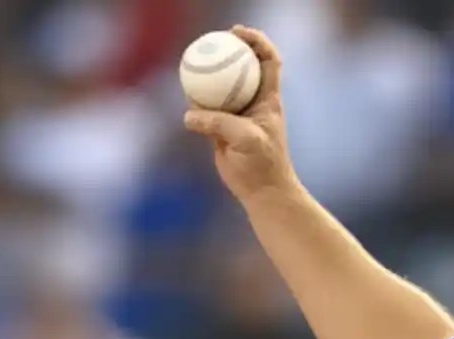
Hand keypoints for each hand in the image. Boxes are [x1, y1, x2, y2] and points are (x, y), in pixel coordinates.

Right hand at [183, 26, 296, 201]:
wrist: (262, 191)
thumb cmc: (262, 164)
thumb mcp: (246, 140)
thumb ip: (219, 124)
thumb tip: (189, 115)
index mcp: (268, 99)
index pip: (269, 61)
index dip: (257, 42)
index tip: (238, 33)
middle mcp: (254, 102)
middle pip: (243, 66)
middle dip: (229, 49)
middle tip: (208, 40)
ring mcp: (237, 114)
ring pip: (220, 87)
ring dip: (208, 75)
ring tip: (191, 62)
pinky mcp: (221, 129)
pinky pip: (205, 108)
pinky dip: (194, 100)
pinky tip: (184, 93)